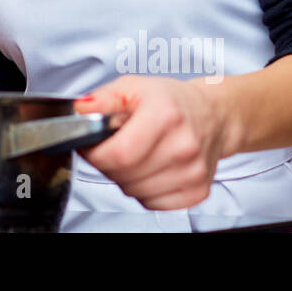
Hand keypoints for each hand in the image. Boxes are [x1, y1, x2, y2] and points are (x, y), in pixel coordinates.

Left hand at [74, 75, 231, 210]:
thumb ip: (102, 99)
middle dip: (108, 164)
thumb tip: (79, 111)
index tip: (91, 145)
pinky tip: (149, 169)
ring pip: (135, 192)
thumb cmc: (172, 101)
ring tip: (134, 155)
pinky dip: (144, 191)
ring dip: (125, 178)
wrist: (212, 116)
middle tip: (113, 147)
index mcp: (165, 115)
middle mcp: (183, 146)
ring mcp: (193, 172)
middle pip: (125, 175)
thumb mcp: (133, 87)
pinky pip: (153, 203)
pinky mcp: (197, 191)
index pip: (119, 154)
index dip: (95, 153)